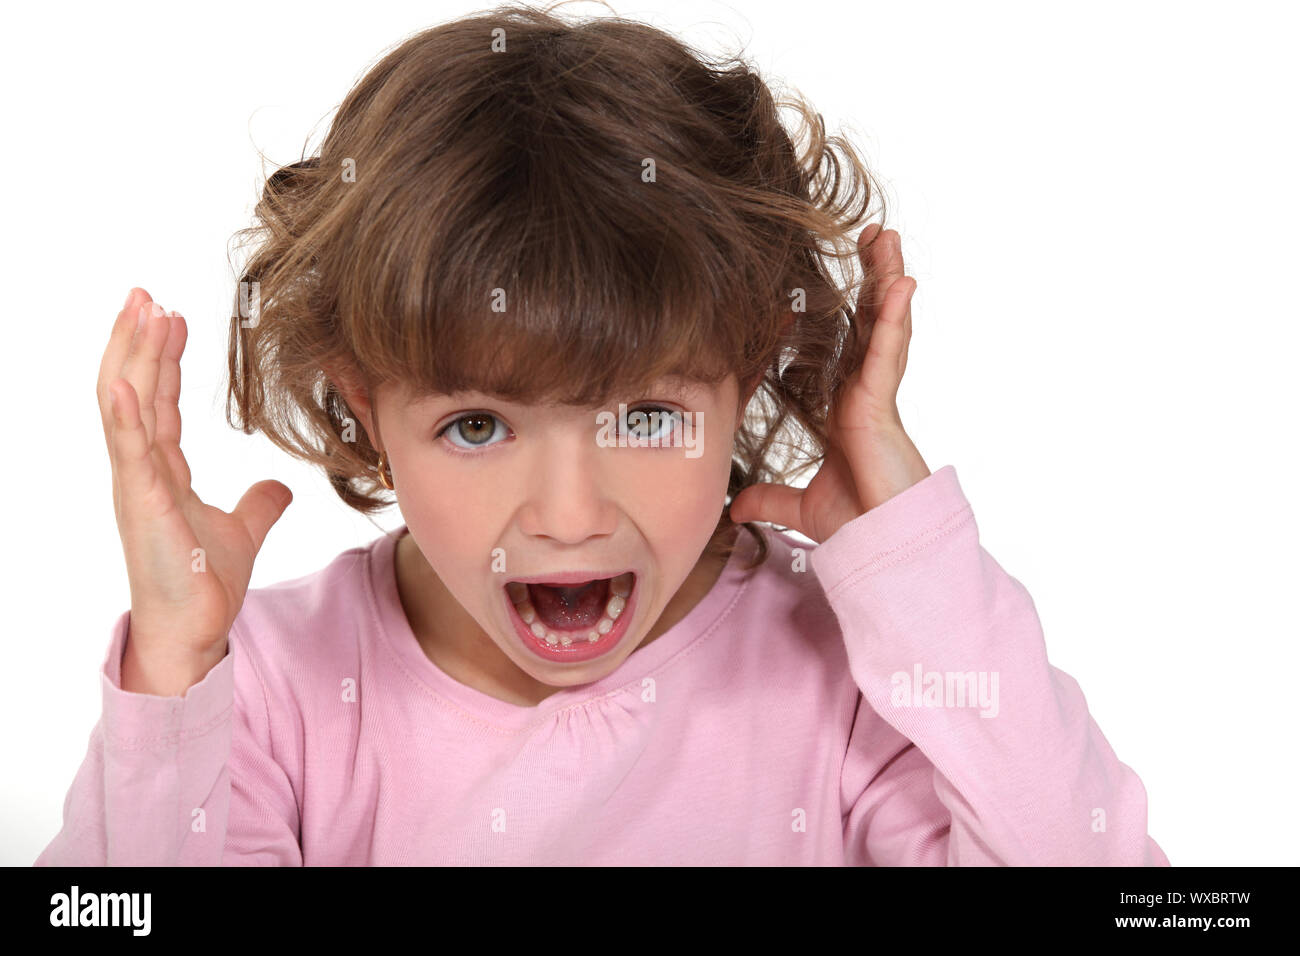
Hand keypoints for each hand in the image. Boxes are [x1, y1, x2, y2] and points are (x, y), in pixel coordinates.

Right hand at [99, 289, 292, 692]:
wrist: (194, 629)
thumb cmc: (203, 585)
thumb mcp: (242, 531)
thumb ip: (258, 505)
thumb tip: (278, 487)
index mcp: (161, 472)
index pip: (160, 402)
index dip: (165, 360)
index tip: (173, 317)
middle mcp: (141, 471)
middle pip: (135, 391)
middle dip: (138, 341)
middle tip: (144, 293)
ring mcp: (136, 486)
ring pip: (125, 407)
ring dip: (131, 357)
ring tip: (138, 310)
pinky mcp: (142, 506)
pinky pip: (129, 452)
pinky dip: (125, 414)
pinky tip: (126, 379)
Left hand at [729, 225, 930, 542]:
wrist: (880, 547)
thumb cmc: (856, 526)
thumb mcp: (800, 508)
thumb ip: (770, 500)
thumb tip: (737, 507)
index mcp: (847, 409)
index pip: (846, 346)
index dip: (845, 311)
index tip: (837, 279)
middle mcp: (865, 395)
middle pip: (869, 323)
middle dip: (871, 278)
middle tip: (870, 235)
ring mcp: (877, 397)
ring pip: (884, 326)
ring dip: (886, 279)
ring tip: (886, 237)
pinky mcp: (883, 406)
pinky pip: (889, 352)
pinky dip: (895, 317)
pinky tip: (901, 283)